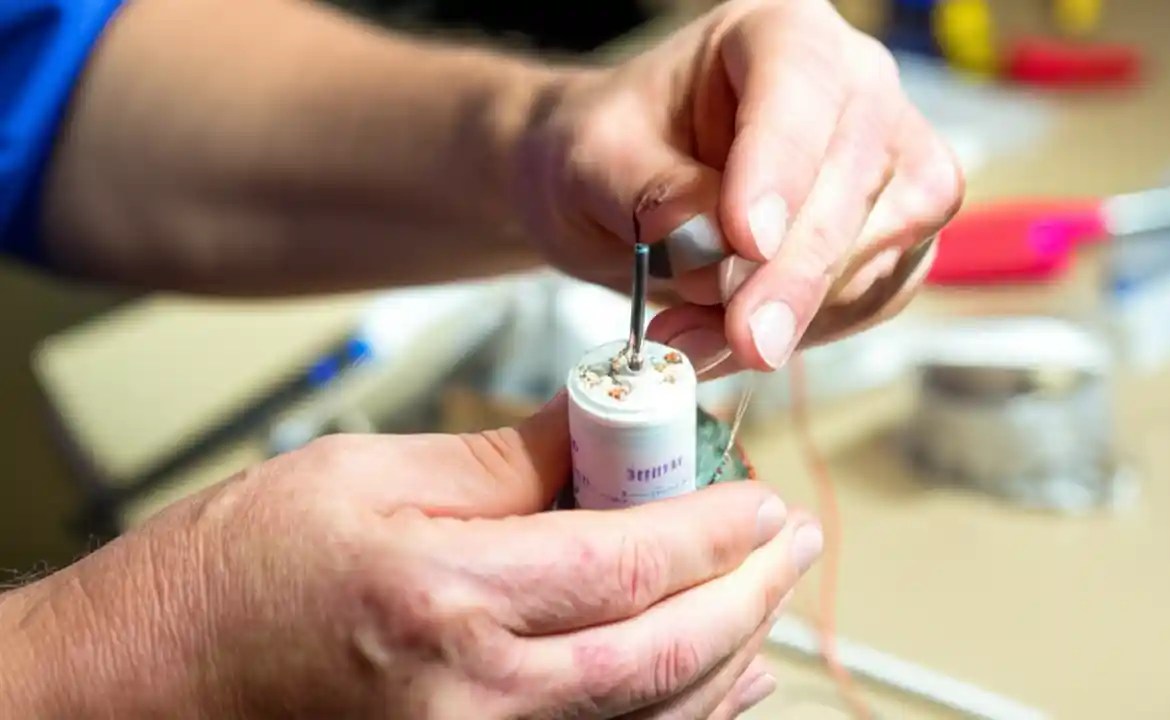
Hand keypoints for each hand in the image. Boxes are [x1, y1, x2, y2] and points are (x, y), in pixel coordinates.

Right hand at [0, 396, 818, 718]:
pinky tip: (710, 676)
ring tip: (764, 599)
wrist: (153, 683)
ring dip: (731, 657)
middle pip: (668, 654)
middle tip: (788, 542)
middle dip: (751, 595)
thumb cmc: (234, 573)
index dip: (717, 526)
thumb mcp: (366, 474)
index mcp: (446, 597)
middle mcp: (474, 699)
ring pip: (657, 719)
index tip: (757, 494)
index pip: (633, 562)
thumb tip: (604, 424)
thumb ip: (508, 455)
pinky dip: (680, 715)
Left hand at [517, 0, 962, 373]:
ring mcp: (887, 163)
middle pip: (856, 175)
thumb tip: (705, 234)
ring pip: (875, 247)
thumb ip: (644, 189)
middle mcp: (852, 86)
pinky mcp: (892, 238)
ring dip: (788, 312)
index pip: (801, 86)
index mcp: (779, 31)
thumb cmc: (607, 152)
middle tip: (743, 337)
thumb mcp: (589, 159)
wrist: (615, 195)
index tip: (746, 241)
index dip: (780, 166)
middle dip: (793, 271)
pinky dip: (803, 334)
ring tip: (694, 338)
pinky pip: (870, 297)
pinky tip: (730, 340)